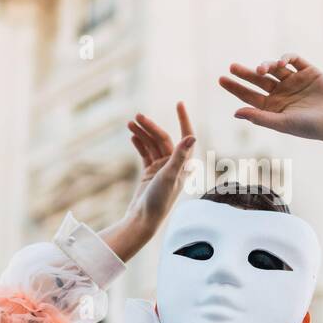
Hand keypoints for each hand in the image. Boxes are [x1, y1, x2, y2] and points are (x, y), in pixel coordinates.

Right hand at [100, 103, 195, 261]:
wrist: (144, 219)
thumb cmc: (160, 200)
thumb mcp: (170, 176)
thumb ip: (180, 155)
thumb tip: (192, 136)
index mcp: (184, 164)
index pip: (186, 136)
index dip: (184, 119)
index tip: (179, 103)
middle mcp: (175, 164)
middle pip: (163, 138)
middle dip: (150, 126)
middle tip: (137, 116)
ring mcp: (162, 168)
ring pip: (152, 144)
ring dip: (142, 133)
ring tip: (130, 123)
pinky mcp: (151, 172)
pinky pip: (145, 153)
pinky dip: (139, 143)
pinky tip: (132, 135)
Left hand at [219, 54, 322, 151]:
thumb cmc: (310, 127)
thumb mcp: (281, 123)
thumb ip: (259, 117)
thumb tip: (235, 112)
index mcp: (273, 107)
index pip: (249, 96)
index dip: (235, 87)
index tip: (221, 79)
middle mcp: (282, 93)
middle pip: (258, 80)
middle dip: (245, 73)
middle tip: (232, 66)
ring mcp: (295, 81)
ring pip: (274, 68)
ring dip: (266, 65)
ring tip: (262, 70)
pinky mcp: (308, 71)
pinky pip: (293, 59)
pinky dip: (284, 57)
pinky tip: (279, 62)